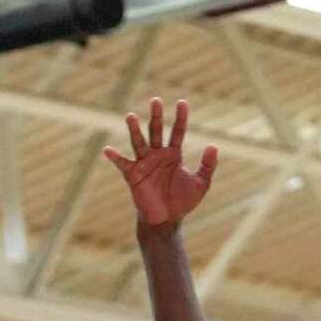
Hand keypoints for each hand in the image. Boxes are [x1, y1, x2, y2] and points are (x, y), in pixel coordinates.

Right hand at [104, 97, 217, 226]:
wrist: (166, 220)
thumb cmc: (182, 202)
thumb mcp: (201, 183)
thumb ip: (208, 166)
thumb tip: (213, 145)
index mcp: (173, 154)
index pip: (177, 131)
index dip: (180, 117)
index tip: (182, 102)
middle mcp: (157, 155)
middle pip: (156, 130)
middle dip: (156, 116)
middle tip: (156, 100)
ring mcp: (144, 163)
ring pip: (139, 142)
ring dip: (134, 130)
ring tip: (130, 116)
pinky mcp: (133, 175)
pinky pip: (123, 164)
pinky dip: (115, 157)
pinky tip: (108, 150)